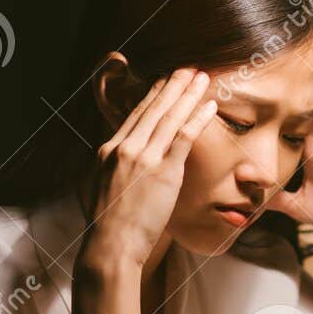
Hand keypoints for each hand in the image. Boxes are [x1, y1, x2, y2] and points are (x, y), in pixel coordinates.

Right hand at [80, 68, 216, 270]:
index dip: (152, 96)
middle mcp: (124, 148)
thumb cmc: (109, 226)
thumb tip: (127, 165)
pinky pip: (184, 137)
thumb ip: (115, 169)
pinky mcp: (163, 171)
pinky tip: (209, 105)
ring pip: (169, 117)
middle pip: (151, 109)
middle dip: (171, 85)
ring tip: (200, 76)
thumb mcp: (103, 189)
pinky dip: (197, 117)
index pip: (134, 116)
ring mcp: (143, 158)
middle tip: (186, 68)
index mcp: (107, 151)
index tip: (164, 82)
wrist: (110, 245)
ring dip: (187, 93)